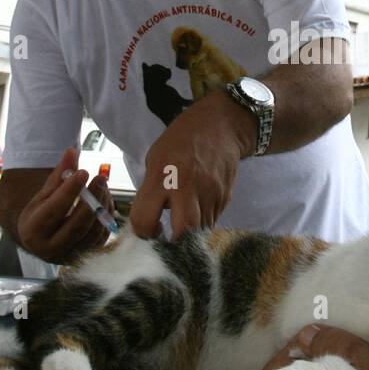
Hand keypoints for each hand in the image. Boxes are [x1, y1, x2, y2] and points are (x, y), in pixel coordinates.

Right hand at [15, 147, 112, 263]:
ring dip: (102, 206)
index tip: (83, 171)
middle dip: (92, 199)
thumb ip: (59, 174)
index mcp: (33, 231)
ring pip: (92, 232)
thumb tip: (72, 150)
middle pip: (77, 224)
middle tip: (100, 178)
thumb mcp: (44, 193)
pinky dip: (106, 217)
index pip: (54, 210)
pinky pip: (102, 237)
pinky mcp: (85, 258)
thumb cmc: (42, 213)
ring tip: (103, 186)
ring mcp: (69, 256)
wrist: (42, 240)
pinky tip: (106, 200)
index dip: (70, 191)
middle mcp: (49, 249)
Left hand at [128, 93, 252, 239]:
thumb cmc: (180, 141)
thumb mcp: (155, 159)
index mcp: (162, 175)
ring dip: (190, 234)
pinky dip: (203, 221)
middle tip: (168, 242)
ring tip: (183, 225)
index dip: (143, 232)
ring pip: (201, 230)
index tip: (148, 231)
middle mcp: (187, 186)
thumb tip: (151, 219)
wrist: (220, 126)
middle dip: (174, 243)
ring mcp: (210, 192)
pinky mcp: (225, 196)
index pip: (145, 217)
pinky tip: (198, 209)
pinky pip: (213, 220)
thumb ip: (152, 189)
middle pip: (184, 230)